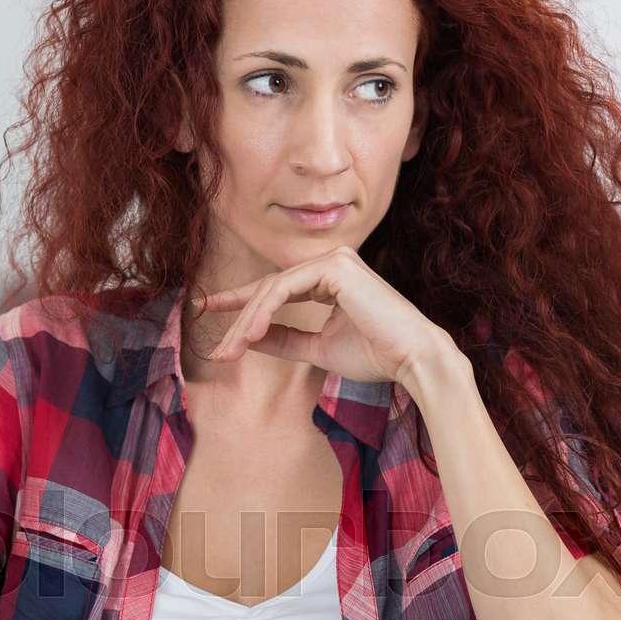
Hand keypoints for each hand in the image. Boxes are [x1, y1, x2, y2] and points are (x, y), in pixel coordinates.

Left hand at [200, 246, 462, 386]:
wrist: (411, 359)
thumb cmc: (374, 355)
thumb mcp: (317, 349)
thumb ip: (284, 339)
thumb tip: (248, 337)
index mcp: (329, 278)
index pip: (276, 289)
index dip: (240, 303)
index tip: (209, 314)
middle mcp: (331, 262)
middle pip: (269, 289)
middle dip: (237, 320)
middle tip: (217, 352)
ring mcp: (334, 260)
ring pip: (272, 289)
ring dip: (246, 322)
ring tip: (230, 351)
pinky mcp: (335, 266)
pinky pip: (285, 289)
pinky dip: (263, 312)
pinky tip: (250, 334)